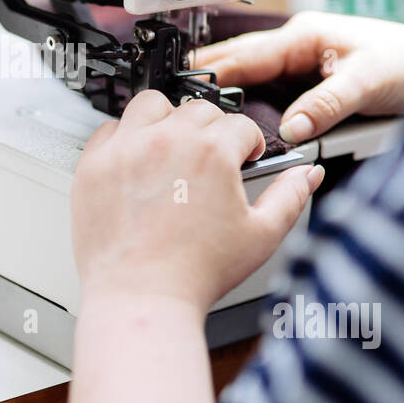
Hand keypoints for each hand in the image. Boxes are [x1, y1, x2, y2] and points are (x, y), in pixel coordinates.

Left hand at [71, 91, 323, 313]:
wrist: (141, 297)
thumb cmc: (196, 273)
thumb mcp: (261, 236)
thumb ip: (290, 197)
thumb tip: (309, 175)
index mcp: (211, 152)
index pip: (240, 125)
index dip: (249, 144)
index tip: (244, 158)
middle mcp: (167, 141)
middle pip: (199, 110)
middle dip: (213, 130)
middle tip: (211, 160)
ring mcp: (126, 149)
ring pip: (151, 105)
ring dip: (167, 119)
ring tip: (172, 148)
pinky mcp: (94, 164)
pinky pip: (110, 129)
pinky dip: (125, 139)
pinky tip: (135, 161)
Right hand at [195, 12, 403, 142]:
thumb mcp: (368, 82)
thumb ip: (326, 104)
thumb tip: (291, 128)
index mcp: (307, 34)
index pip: (247, 55)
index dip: (213, 71)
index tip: (181, 86)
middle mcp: (303, 44)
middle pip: (242, 60)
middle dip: (208, 73)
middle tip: (169, 93)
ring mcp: (307, 62)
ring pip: (254, 75)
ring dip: (227, 86)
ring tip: (193, 106)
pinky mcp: (316, 81)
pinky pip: (272, 90)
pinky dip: (250, 99)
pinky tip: (236, 114)